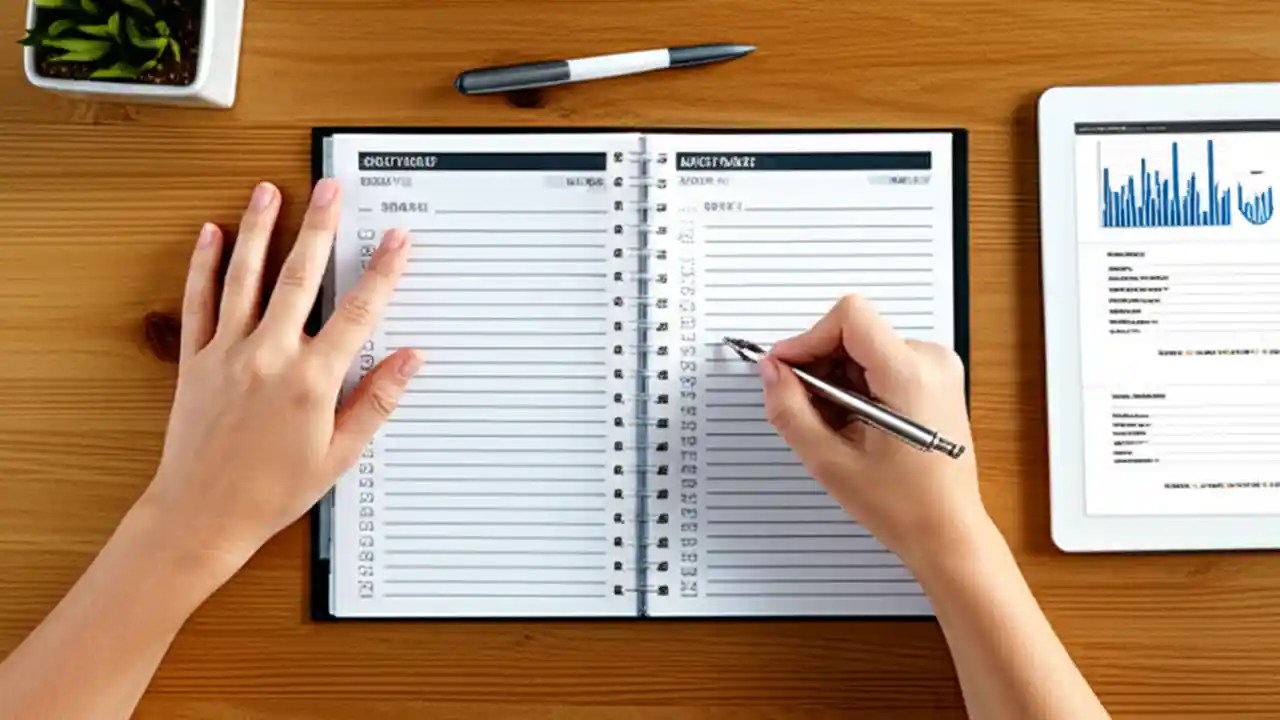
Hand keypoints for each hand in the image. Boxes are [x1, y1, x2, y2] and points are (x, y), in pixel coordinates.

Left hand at [143, 179, 420, 573]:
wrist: (202, 514)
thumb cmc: (272, 491)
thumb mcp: (339, 454)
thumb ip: (376, 401)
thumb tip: (409, 361)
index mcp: (310, 380)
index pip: (357, 312)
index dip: (383, 272)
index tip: (397, 240)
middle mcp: (269, 356)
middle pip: (300, 277)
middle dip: (320, 226)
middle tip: (330, 188)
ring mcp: (228, 353)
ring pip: (246, 277)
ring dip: (260, 229)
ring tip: (270, 191)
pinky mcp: (195, 359)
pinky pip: (199, 302)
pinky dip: (205, 265)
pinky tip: (213, 234)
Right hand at [759, 295, 983, 570]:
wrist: (947, 531)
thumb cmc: (905, 506)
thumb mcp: (830, 461)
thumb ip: (791, 409)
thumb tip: (771, 372)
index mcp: (910, 375)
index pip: (849, 317)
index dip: (808, 339)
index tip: (787, 369)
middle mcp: (931, 361)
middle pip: (853, 332)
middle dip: (820, 366)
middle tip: (808, 410)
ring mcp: (936, 369)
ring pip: (862, 348)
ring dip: (837, 380)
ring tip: (836, 426)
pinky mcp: (934, 379)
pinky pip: (880, 362)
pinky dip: (856, 386)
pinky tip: (855, 424)